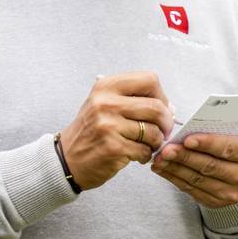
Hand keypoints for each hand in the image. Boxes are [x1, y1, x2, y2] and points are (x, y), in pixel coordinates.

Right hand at [59, 71, 174, 190]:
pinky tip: (136, 155)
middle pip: (156, 107)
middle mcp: (106, 102)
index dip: (162, 95)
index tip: (162, 108)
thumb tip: (170, 107)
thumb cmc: (91, 131)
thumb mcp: (105, 104)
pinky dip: (145, 155)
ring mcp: (108, 125)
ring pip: (153, 131)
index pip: (150, 80)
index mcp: (107, 86)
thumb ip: (134, 100)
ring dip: (156, 141)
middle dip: (166, 122)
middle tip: (163, 131)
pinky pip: (144, 150)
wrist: (66, 158)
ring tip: (147, 144)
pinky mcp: (112, 147)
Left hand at [150, 132, 237, 207]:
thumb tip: (187, 126)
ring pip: (197, 179)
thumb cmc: (230, 145)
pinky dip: (173, 178)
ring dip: (175, 168)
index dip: (207, 143)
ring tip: (158, 158)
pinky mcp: (215, 203)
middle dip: (185, 156)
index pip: (227, 147)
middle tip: (166, 149)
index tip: (187, 139)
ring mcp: (230, 193)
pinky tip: (162, 168)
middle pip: (210, 166)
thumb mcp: (231, 135)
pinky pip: (191, 189)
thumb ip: (216, 130)